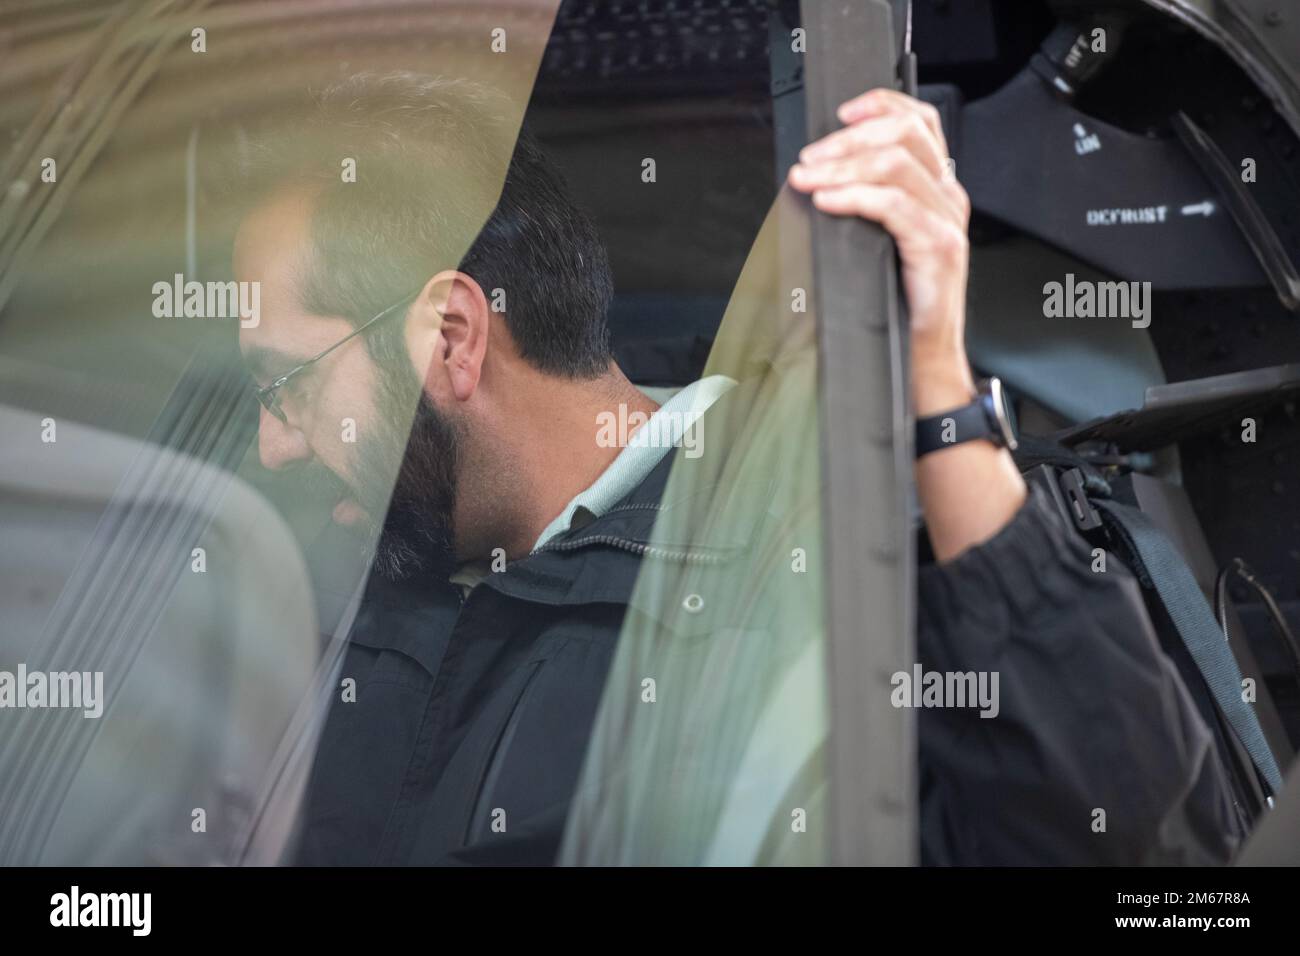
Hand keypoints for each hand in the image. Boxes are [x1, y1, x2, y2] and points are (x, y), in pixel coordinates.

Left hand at [786, 87, 973, 413]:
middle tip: (809, 159)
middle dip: (847, 140)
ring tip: (807, 179)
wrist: (922, 357)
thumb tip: (817, 175)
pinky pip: (894, 205)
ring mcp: (946, 220)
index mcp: (936, 188)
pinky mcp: (938, 247)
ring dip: (841, 166)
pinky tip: (827, 201)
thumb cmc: (898, 303)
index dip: (881, 104)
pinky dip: (854, 196)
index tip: (841, 112)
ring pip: (895, 164)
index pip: (920, 121)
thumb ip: (864, 202)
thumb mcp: (878, 241)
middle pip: (904, 134)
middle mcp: (947, 197)